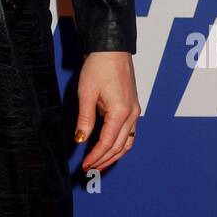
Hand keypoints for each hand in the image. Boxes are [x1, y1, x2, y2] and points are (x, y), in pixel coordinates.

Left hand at [74, 51, 139, 172]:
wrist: (112, 48)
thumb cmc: (99, 66)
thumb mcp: (86, 93)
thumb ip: (85, 119)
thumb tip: (80, 139)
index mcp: (121, 112)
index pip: (107, 143)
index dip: (95, 156)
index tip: (85, 164)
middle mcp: (132, 114)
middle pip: (119, 146)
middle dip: (104, 160)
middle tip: (89, 167)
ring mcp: (135, 110)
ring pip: (127, 142)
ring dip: (114, 154)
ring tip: (100, 162)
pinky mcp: (133, 106)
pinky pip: (129, 132)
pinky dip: (120, 143)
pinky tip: (110, 147)